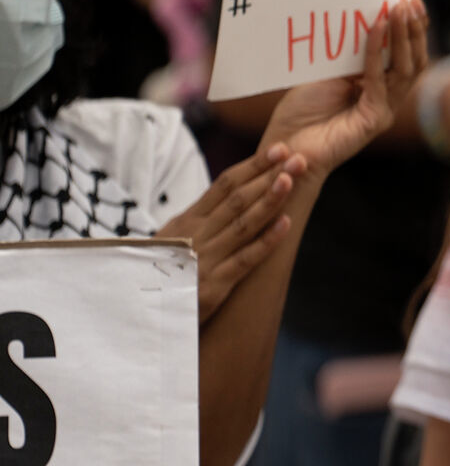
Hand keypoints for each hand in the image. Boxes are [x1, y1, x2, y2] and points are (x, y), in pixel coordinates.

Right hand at [159, 144, 306, 322]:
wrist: (136, 315)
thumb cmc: (158, 278)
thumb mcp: (172, 243)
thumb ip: (198, 223)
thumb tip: (227, 199)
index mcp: (186, 222)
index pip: (224, 186)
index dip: (253, 166)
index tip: (278, 149)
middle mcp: (195, 235)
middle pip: (237, 199)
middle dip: (269, 176)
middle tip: (298, 156)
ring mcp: (204, 259)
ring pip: (242, 224)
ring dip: (269, 200)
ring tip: (292, 180)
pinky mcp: (213, 286)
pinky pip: (244, 260)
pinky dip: (266, 242)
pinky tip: (287, 224)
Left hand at [261, 0, 429, 176]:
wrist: (287, 148)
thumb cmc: (302, 115)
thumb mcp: (327, 75)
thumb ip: (348, 59)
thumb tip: (364, 24)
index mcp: (377, 90)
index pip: (402, 58)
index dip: (410, 32)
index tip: (408, 2)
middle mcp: (386, 101)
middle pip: (412, 62)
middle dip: (414, 31)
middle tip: (410, 2)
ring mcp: (382, 111)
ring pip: (405, 70)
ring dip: (403, 37)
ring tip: (400, 9)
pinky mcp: (373, 119)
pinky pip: (379, 80)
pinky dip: (377, 52)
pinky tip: (375, 28)